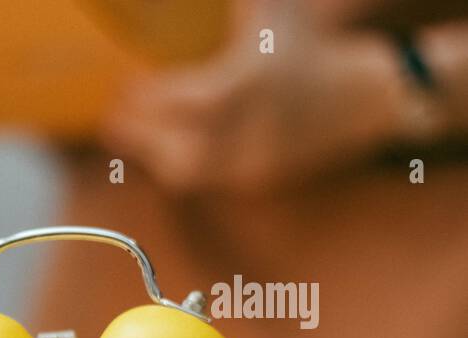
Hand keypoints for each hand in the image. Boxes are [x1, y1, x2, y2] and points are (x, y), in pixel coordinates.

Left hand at [102, 6, 405, 192]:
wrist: (361, 99)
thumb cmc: (302, 44)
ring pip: (183, 170)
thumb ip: (220, 3)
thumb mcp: (264, 10)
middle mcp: (249, 127)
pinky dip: (175, 163)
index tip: (121, 85)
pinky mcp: (254, 184)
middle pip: (172, 143)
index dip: (143, 96)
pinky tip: (156, 147)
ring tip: (126, 132)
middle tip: (111, 113)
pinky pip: (202, 181)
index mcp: (249, 80)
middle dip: (135, 129)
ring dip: (148, 152)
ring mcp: (252, 161)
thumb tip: (152, 0)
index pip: (178, 99)